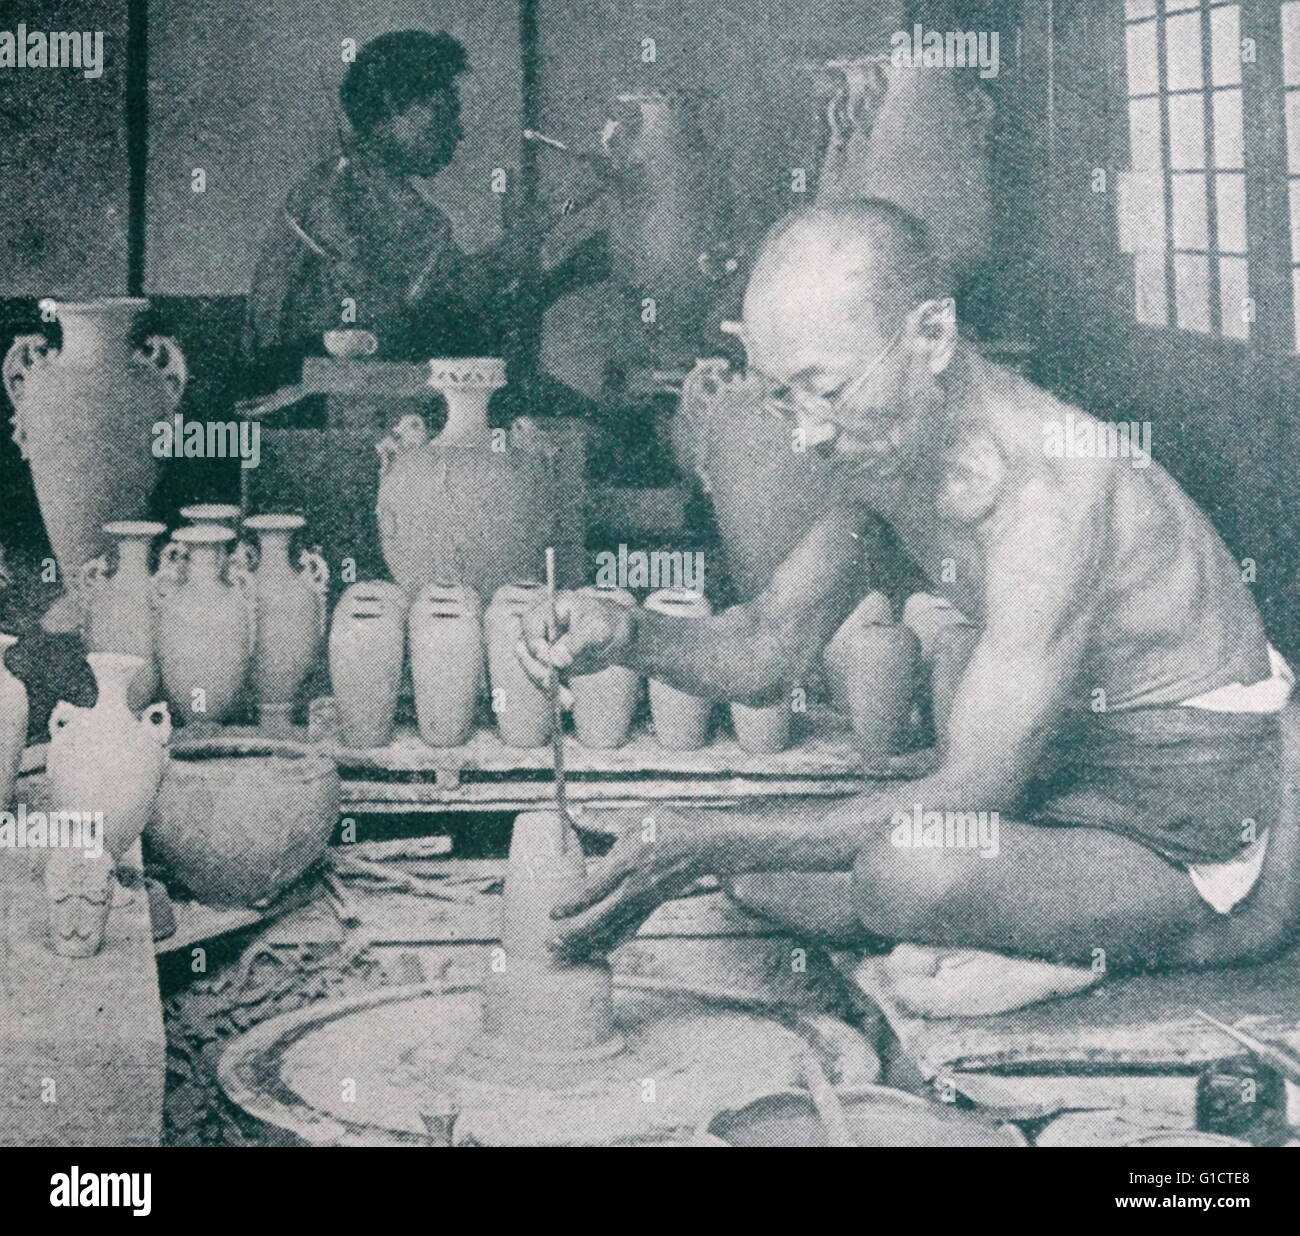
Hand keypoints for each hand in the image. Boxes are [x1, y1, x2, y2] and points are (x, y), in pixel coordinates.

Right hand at [515, 590, 633, 694]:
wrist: (622, 637)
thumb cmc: (610, 624)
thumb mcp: (598, 630)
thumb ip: (577, 642)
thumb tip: (555, 658)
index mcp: (551, 607)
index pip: (530, 623)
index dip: (534, 642)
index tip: (547, 658)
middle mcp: (543, 626)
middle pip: (525, 648)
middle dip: (538, 670)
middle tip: (553, 684)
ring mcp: (545, 645)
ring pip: (532, 667)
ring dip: (546, 685)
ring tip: (569, 700)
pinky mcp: (550, 663)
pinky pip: (544, 678)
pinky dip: (555, 691)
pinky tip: (569, 700)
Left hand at [547, 809, 712, 958]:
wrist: (706, 845)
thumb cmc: (672, 826)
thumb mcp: (635, 817)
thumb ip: (601, 820)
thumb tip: (573, 813)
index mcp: (628, 863)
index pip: (595, 889)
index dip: (572, 904)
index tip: (552, 913)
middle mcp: (635, 888)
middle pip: (601, 920)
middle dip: (574, 934)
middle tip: (550, 943)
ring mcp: (644, 901)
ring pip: (613, 931)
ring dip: (587, 943)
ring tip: (564, 951)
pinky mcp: (651, 907)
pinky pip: (627, 931)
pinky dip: (609, 943)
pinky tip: (594, 949)